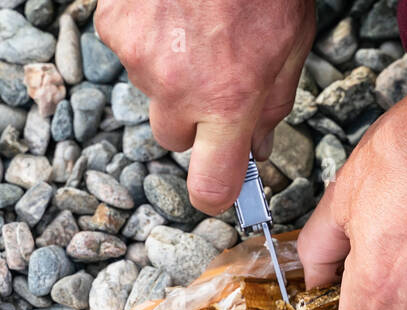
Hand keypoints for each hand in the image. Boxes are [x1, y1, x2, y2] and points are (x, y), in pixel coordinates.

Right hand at [95, 0, 314, 213]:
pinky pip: (130, 49)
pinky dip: (147, 36)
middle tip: (213, 80)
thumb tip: (257, 148)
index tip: (220, 191)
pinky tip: (171, 11)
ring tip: (195, 30)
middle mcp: (179, 90)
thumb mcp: (292, 45)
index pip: (210, 185)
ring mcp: (141, 60)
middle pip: (174, 139)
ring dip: (170, 72)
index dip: (215, 194)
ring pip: (151, 91)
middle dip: (192, 121)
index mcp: (229, 102)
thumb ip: (273, 105)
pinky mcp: (115, 28)